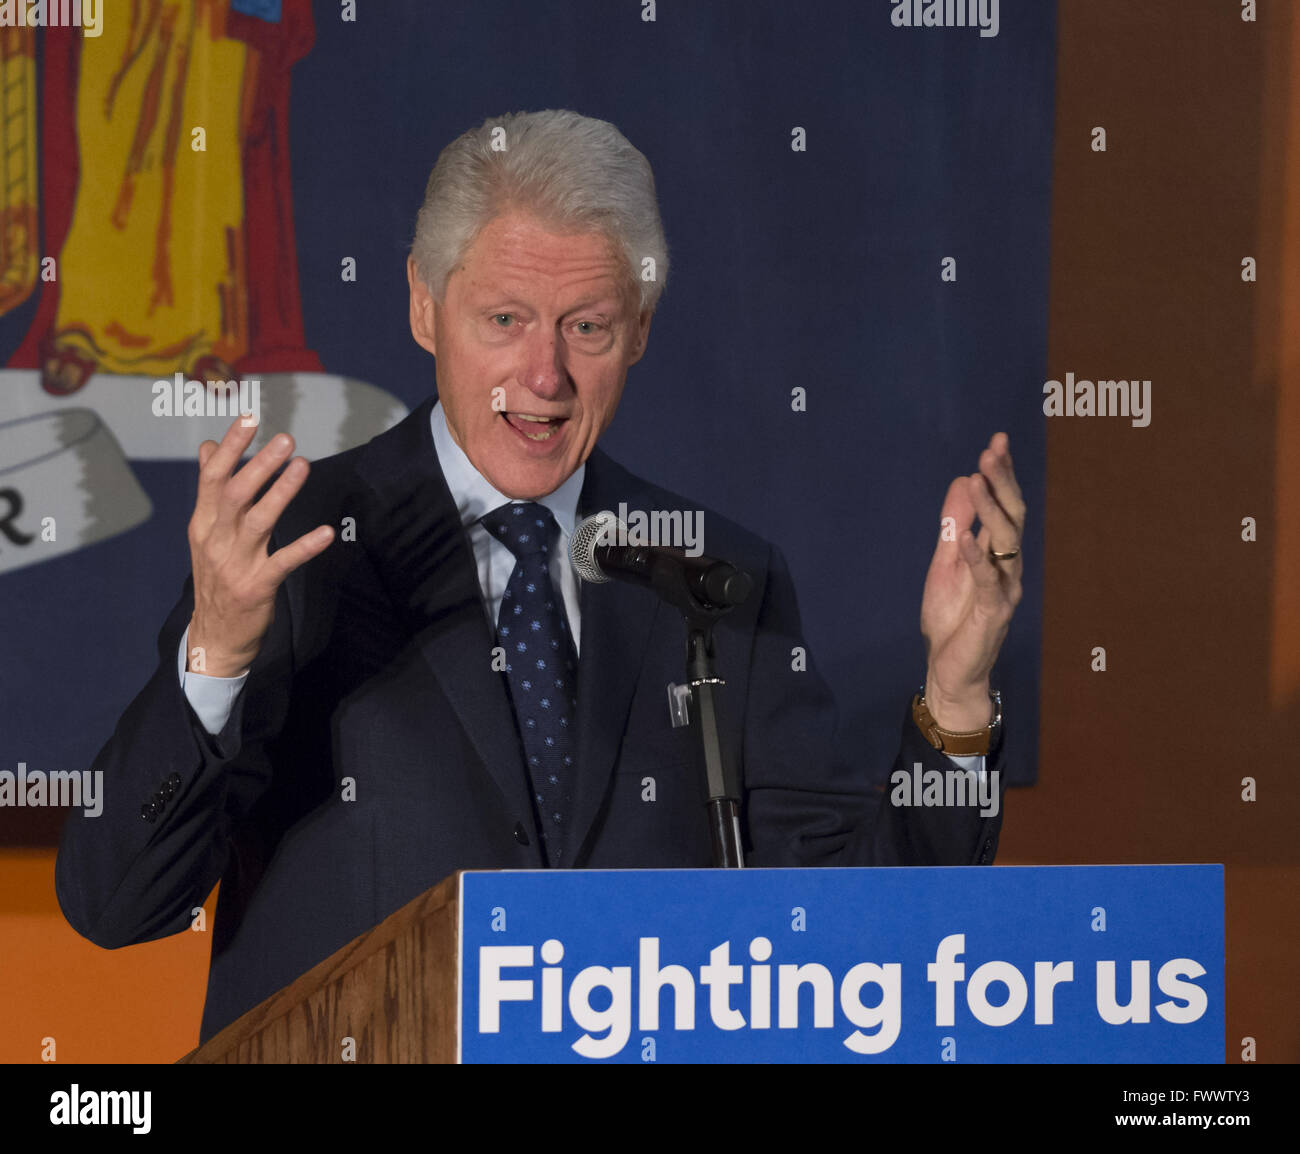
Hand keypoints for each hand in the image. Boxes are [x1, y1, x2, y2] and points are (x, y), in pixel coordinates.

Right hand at [186, 417, 333, 677]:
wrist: (212, 636)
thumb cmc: (216, 577)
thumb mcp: (205, 533)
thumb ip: (211, 491)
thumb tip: (209, 447)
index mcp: (203, 524)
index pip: (212, 477)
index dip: (231, 447)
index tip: (249, 418)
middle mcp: (215, 540)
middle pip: (235, 494)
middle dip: (259, 464)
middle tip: (286, 439)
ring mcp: (236, 564)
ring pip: (257, 521)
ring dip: (281, 492)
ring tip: (302, 466)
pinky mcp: (257, 587)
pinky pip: (283, 562)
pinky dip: (304, 546)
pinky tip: (326, 532)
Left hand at [919, 432, 1024, 729]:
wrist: (950, 670)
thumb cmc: (951, 618)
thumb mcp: (945, 563)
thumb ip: (954, 525)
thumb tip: (961, 481)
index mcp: (997, 553)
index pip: (1005, 506)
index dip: (1002, 475)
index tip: (996, 442)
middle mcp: (1008, 567)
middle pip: (1013, 517)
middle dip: (1003, 483)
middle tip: (991, 451)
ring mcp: (1005, 589)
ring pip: (1006, 543)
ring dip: (992, 510)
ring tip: (978, 479)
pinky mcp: (993, 612)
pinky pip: (987, 579)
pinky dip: (974, 556)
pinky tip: (963, 535)